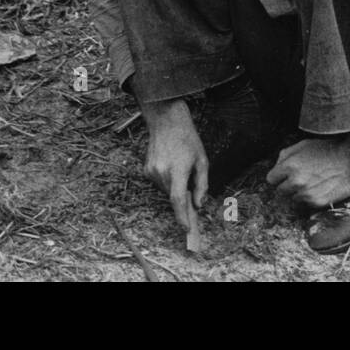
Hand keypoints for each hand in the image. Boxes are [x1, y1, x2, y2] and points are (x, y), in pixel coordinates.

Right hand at [141, 99, 207, 232]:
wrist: (166, 121)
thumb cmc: (187, 139)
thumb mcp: (202, 160)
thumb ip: (202, 185)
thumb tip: (198, 205)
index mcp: (177, 169)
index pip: (178, 200)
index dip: (182, 216)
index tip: (187, 228)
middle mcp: (162, 172)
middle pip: (173, 196)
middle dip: (182, 200)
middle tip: (191, 193)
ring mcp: (152, 171)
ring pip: (166, 190)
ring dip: (174, 188)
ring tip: (180, 167)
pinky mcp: (146, 170)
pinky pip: (159, 183)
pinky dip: (167, 181)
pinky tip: (171, 164)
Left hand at [266, 136, 349, 209]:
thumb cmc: (327, 150)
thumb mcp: (303, 145)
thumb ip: (285, 155)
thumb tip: (277, 166)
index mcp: (290, 165)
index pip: (271, 179)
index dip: (278, 176)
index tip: (284, 175)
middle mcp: (296, 181)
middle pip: (281, 191)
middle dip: (288, 185)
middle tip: (300, 178)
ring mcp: (306, 194)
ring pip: (293, 198)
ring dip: (299, 192)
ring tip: (312, 181)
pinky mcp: (317, 203)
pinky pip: (306, 204)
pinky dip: (311, 198)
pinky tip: (320, 187)